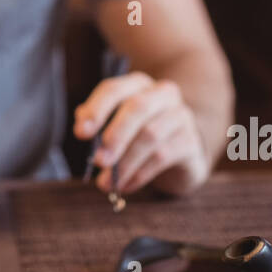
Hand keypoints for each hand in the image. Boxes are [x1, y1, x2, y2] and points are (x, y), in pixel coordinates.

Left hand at [73, 72, 207, 196]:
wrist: (182, 154)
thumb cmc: (140, 136)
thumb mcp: (117, 126)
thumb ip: (97, 121)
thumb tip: (81, 125)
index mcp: (139, 85)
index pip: (114, 89)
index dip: (96, 109)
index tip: (80, 133)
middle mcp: (163, 94)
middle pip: (137, 107)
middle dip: (115, 135)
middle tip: (98, 161)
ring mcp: (181, 116)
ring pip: (150, 135)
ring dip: (125, 163)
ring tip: (107, 183)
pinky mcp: (191, 141)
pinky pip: (163, 156)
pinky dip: (139, 174)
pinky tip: (126, 186)